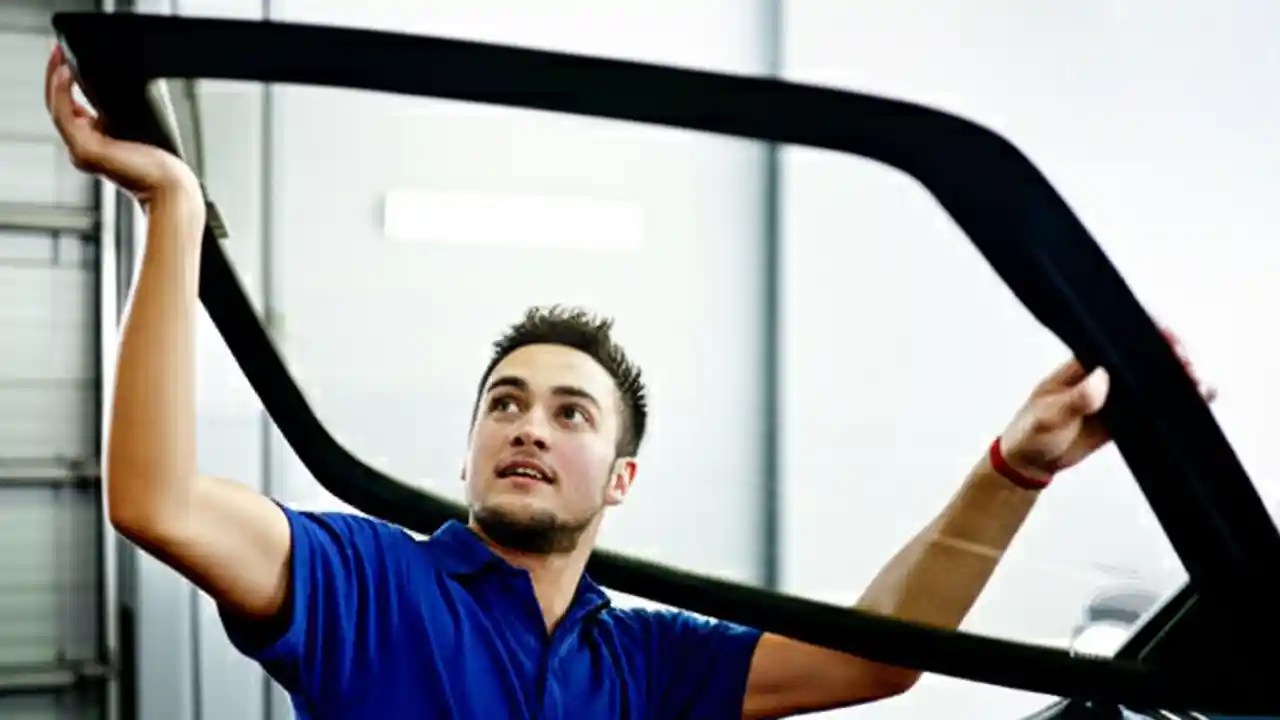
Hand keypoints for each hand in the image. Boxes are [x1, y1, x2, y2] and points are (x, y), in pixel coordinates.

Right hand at [44, 45, 199, 204]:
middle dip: (55, 74)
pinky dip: (62, 92)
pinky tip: (67, 74)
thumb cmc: (161, 162)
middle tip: (57, 50)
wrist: (170, 186)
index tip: (65, 57)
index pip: (69, 106)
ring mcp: (81, 150)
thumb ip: (118, 112)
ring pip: (56, 108)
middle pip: (57, 104)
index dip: (64, 81)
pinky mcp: (86, 151)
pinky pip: (64, 116)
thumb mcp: (136, 126)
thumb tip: (116, 85)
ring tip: (59, 57)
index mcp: (92, 141)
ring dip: (54, 79)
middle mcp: (81, 147)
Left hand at [998, 326, 1216, 480]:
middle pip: (1141, 360)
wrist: (1028, 463)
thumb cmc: (1030, 433)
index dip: (1145, 338)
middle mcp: (1100, 377)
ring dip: (1174, 381)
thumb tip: (1102, 379)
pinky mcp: (1120, 420)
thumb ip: (1076, 400)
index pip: (1117, 343)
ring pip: (1150, 383)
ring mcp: (1112, 398)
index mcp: (1080, 367)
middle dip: (1169, 359)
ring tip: (1199, 386)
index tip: (1169, 340)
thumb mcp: (1050, 416)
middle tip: (1188, 367)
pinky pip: (1150, 409)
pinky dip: (1170, 406)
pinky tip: (1194, 405)